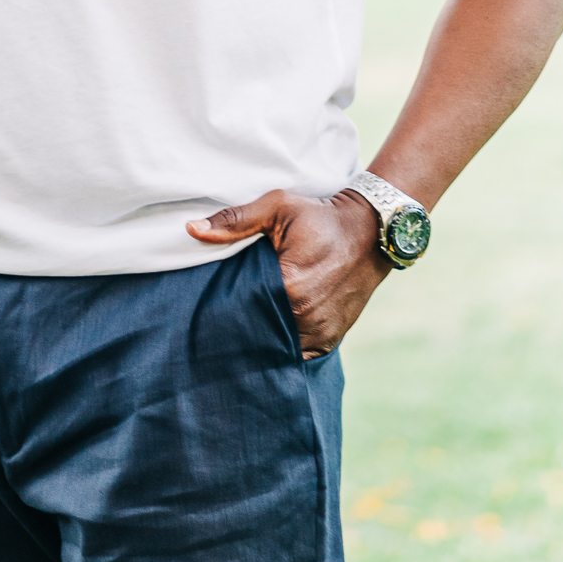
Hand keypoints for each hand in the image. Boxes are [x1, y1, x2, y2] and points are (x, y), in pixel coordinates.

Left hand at [187, 189, 388, 357]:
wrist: (370, 231)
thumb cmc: (320, 216)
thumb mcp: (278, 207)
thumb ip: (234, 221)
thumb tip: (192, 229)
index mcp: (290, 288)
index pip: (243, 313)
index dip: (224, 313)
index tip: (206, 313)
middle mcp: (307, 318)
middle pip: (260, 335)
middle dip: (241, 332)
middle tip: (216, 329)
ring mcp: (321, 333)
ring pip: (279, 349)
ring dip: (263, 343)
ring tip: (241, 334)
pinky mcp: (331, 339)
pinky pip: (300, 354)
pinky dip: (285, 348)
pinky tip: (268, 338)